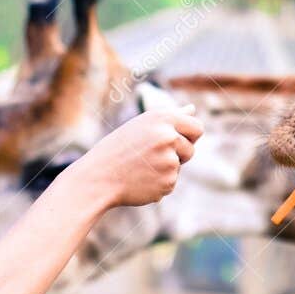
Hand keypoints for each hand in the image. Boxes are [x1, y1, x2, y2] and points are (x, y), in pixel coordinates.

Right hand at [71, 107, 203, 208]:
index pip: (197, 128)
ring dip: (165, 170)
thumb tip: (192, 109)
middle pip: (191, 149)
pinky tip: (139, 180)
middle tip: (151, 157)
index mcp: (163, 118)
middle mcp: (168, 136)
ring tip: (141, 168)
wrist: (97, 178)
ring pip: (178, 167)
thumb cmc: (118, 149)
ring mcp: (169, 160)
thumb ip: (170, 117)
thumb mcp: (142, 125)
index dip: (190, 137)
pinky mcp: (168, 181)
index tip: (176, 142)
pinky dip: (158, 184)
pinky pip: (170, 183)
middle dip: (178, 155)